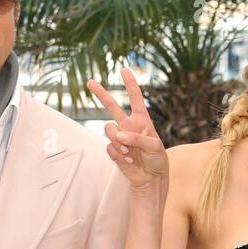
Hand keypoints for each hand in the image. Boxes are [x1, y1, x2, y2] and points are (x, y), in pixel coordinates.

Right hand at [86, 66, 167, 193]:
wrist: (150, 179)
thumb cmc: (157, 160)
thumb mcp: (155, 147)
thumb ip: (138, 138)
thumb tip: (118, 134)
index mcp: (142, 120)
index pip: (136, 98)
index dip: (130, 84)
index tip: (124, 70)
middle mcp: (128, 126)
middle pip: (112, 106)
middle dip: (101, 94)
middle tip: (90, 81)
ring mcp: (119, 138)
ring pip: (108, 130)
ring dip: (118, 142)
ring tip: (130, 153)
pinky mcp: (114, 150)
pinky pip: (109, 147)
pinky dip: (119, 155)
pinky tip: (129, 160)